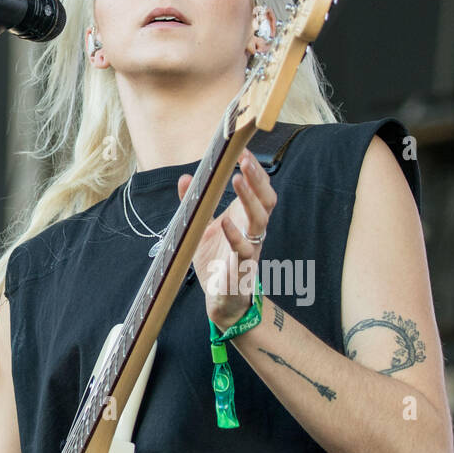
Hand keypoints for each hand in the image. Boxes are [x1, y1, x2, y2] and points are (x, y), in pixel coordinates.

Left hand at [178, 147, 275, 329]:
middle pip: (266, 200)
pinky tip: (225, 223)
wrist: (221, 300)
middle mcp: (253, 231)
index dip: (254, 172)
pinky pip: (243, 249)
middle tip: (245, 159)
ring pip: (260, 220)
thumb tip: (187, 178)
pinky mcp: (242, 268)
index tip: (242, 152)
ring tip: (238, 179)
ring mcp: (250, 248)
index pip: (259, 190)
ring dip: (250, 199)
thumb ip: (195, 204)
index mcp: (246, 219)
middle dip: (258, 179)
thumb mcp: (201, 228)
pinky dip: (234, 236)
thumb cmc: (215, 261)